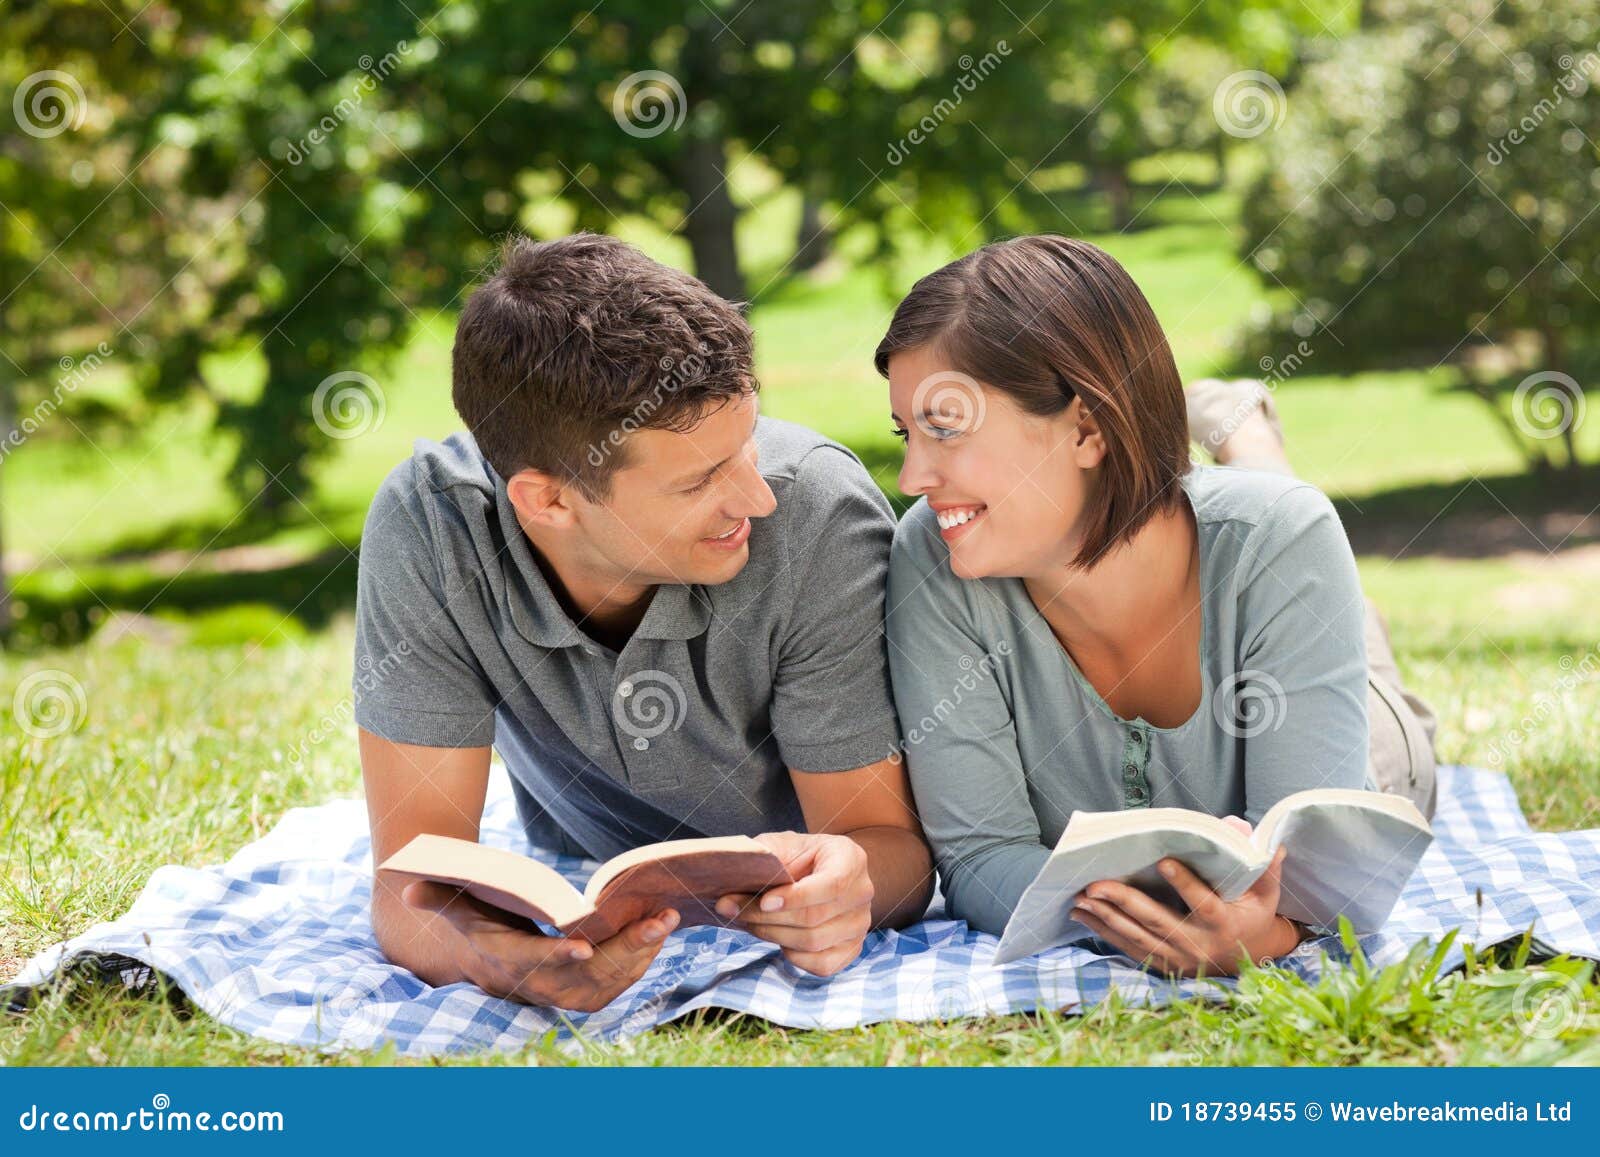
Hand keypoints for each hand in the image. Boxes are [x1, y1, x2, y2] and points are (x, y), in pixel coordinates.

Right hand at [402, 880, 677, 1012]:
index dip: (554, 957)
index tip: (582, 945)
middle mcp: (531, 984)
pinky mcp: (579, 988)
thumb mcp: (451, 900)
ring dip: (641, 957)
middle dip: (624, 952)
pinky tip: (659, 933)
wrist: (479, 951)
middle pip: (583, 979)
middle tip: (659, 920)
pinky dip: (640, 962)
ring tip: (666, 921)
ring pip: (605, 987)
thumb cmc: (469, 914)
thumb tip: (407, 885)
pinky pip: (614, 985)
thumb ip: (435, 894)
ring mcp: (558, 990)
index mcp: (500, 960)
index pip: (528, 964)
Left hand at [714, 831, 873, 976]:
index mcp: (851, 859)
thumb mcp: (781, 845)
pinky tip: (778, 937)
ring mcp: (860, 925)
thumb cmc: (798, 856)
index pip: (831, 885)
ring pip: (814, 942)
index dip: (796, 897)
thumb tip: (731, 889)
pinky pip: (821, 965)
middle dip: (768, 918)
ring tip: (749, 921)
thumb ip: (762, 860)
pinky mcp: (852, 949)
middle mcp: (863, 893)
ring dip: (773, 935)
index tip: (764, 901)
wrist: (818, 871)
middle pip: (815, 918)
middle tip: (734, 909)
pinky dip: (793, 955)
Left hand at [1070, 833, 1298, 976]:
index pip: (1204, 902)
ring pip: (1137, 936)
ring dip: (1106, 917)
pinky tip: (1082, 915)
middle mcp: (1198, 943)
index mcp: (1223, 923)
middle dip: (1125, 901)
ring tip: (1080, 898)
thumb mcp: (1265, 893)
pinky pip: (1128, 947)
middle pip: (1158, 921)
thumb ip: (1264, 868)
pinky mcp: (1162, 964)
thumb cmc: (1252, 916)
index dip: (1185, 883)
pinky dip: (1104, 932)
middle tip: (1095, 884)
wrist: (1247, 960)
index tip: (1164, 861)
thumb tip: (1264, 840)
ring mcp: (1177, 957)